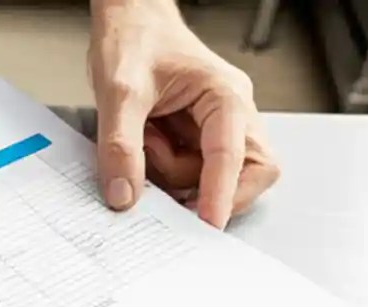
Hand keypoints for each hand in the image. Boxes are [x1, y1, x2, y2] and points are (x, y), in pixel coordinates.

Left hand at [88, 0, 279, 227]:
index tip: (208, 225)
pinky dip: (163, 173)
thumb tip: (124, 195)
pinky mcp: (194, 139)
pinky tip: (145, 146)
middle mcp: (230, 115)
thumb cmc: (134, 40)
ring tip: (143, 141)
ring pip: (211, 178)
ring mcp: (214, 129)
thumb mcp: (118, 92)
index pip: (233, 155)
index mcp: (225, 97)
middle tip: (168, 191)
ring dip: (172, 175)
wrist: (127, 20)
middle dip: (210, 190)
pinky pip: (188, 173)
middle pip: (248, 173)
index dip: (221, 194)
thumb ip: (119, 145)